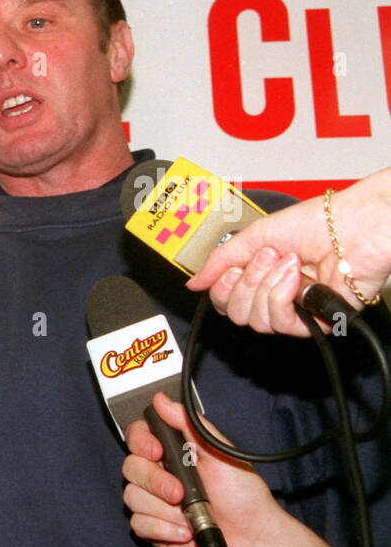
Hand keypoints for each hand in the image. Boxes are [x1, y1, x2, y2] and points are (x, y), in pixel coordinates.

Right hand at [122, 393, 281, 546]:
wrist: (252, 539)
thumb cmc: (243, 496)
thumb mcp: (219, 452)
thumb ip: (188, 424)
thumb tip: (161, 400)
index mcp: (173, 454)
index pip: (137, 437)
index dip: (140, 442)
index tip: (157, 451)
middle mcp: (159, 476)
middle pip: (130, 468)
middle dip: (155, 482)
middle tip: (180, 492)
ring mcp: (154, 503)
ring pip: (132, 497)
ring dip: (163, 509)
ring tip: (189, 516)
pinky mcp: (153, 528)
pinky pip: (138, 524)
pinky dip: (163, 529)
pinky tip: (183, 531)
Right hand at [188, 169, 390, 335]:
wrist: (352, 227)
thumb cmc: (316, 223)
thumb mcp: (255, 236)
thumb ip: (219, 260)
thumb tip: (193, 284)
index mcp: (260, 276)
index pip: (224, 301)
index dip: (222, 288)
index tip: (233, 267)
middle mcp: (274, 295)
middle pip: (235, 314)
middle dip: (246, 283)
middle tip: (267, 258)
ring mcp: (294, 309)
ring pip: (254, 321)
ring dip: (266, 286)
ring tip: (288, 262)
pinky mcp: (314, 322)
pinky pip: (279, 324)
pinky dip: (281, 296)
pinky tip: (296, 277)